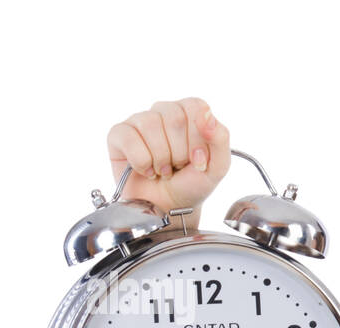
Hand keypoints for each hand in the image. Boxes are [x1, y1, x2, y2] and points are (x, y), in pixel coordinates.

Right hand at [106, 97, 230, 225]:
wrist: (169, 208)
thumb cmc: (192, 184)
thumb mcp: (218, 167)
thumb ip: (221, 138)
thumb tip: (207, 116)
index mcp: (191, 114)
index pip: (195, 107)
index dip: (198, 138)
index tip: (199, 160)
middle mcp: (164, 112)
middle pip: (174, 117)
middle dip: (180, 152)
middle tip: (179, 166)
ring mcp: (140, 121)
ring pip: (150, 125)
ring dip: (161, 158)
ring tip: (163, 170)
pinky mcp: (119, 134)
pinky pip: (129, 138)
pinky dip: (141, 161)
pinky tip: (146, 170)